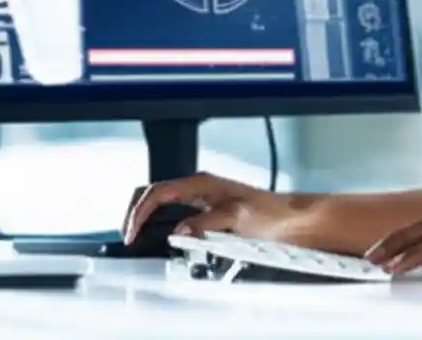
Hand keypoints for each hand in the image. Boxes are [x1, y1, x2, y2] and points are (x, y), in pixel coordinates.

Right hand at [122, 172, 295, 244]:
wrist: (293, 219)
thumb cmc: (272, 213)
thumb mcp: (237, 219)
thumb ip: (206, 223)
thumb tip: (180, 230)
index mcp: (202, 183)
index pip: (158, 192)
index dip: (139, 213)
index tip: (132, 234)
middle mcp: (200, 188)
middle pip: (154, 193)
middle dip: (135, 212)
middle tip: (128, 235)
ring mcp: (204, 198)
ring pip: (162, 202)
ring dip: (146, 217)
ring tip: (138, 237)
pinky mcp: (209, 211)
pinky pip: (175, 213)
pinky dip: (160, 224)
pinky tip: (161, 237)